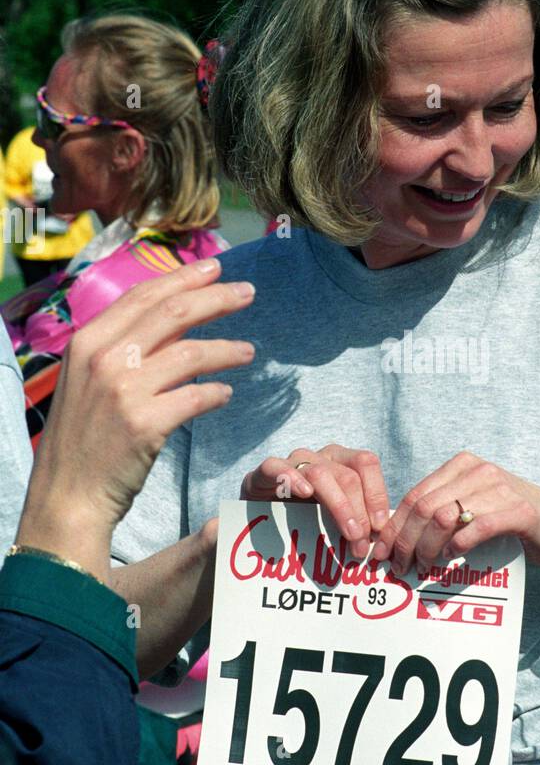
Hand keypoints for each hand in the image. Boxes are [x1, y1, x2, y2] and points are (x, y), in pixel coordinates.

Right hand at [15, 258, 255, 578]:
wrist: (67, 496)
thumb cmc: (83, 440)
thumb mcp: (91, 382)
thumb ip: (127, 349)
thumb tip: (177, 323)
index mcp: (88, 341)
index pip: (144, 296)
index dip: (183, 278)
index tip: (215, 268)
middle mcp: (103, 358)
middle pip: (173, 313)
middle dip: (216, 298)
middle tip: (248, 293)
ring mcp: (123, 390)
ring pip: (192, 353)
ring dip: (227, 349)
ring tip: (248, 352)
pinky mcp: (145, 423)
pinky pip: (197, 397)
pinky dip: (217, 394)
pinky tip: (226, 395)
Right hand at [241, 445, 390, 560]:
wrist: (263, 518)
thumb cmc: (307, 519)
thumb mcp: (336, 518)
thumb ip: (357, 522)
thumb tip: (382, 542)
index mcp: (341, 461)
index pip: (365, 463)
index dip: (376, 493)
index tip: (380, 526)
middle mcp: (319, 457)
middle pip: (347, 474)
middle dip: (359, 511)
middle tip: (361, 544)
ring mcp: (291, 462)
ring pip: (319, 473)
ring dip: (339, 506)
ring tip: (348, 533)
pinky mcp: (262, 473)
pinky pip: (274, 467)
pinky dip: (290, 478)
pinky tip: (303, 493)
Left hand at [368, 451, 539, 577]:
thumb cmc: (512, 524)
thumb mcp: (473, 510)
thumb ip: (442, 514)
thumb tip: (397, 541)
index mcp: (463, 466)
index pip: (415, 495)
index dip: (394, 528)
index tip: (382, 554)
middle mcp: (479, 471)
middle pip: (425, 507)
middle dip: (405, 541)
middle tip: (400, 568)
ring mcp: (501, 488)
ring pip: (445, 516)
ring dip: (427, 547)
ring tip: (423, 568)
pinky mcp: (520, 511)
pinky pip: (478, 526)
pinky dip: (459, 544)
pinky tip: (453, 556)